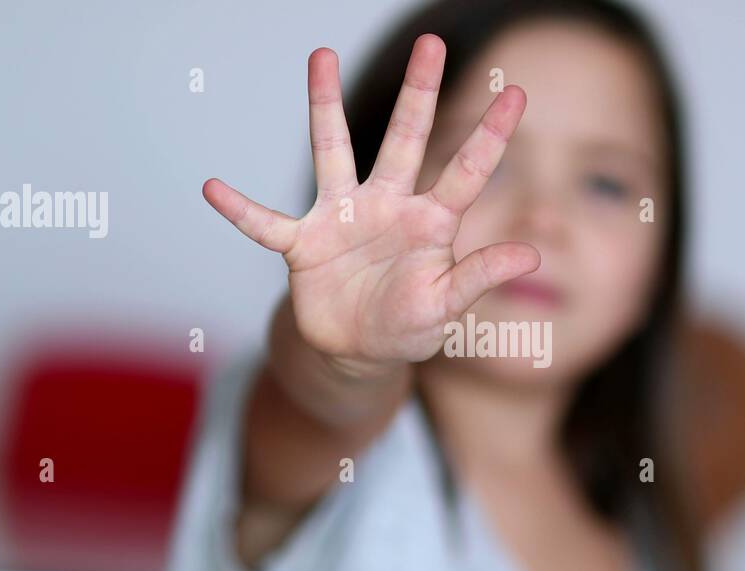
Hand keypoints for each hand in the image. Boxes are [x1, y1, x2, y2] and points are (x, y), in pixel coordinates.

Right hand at [203, 34, 538, 372]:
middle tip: (432, 45)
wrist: (357, 351)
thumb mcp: (448, 307)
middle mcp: (387, 205)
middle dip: (418, 94)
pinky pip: (266, 223)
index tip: (517, 94)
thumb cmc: (408, 323)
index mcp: (430, 222)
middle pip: (404, 140)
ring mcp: (343, 218)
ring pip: (333, 153)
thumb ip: (480, 277)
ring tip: (320, 58)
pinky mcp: (304, 243)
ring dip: (325, 108)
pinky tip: (213, 188)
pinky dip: (241, 210)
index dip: (490, 137)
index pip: (466, 172)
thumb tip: (531, 256)